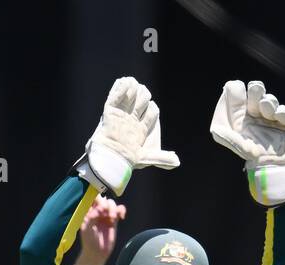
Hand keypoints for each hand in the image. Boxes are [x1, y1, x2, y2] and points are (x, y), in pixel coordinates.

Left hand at [81, 196, 125, 260]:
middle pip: (104, 199)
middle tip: (106, 213)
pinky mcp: (114, 220)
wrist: (97, 253)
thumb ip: (91, 217)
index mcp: (89, 212)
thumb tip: (100, 208)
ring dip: (113, 209)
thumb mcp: (86, 229)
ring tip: (112, 219)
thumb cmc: (89, 241)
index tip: (100, 208)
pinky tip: (122, 217)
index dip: (98, 199)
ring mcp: (106, 215)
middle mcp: (97, 212)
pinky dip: (122, 210)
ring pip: (112, 203)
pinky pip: (120, 210)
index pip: (93, 199)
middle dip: (106, 204)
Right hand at [83, 77, 179, 196]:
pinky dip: (119, 89)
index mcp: (140, 130)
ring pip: (128, 97)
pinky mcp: (109, 113)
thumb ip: (161, 159)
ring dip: (133, 88)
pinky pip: (114, 98)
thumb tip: (177, 161)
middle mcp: (130, 121)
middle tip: (143, 93)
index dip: (153, 108)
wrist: (107, 160)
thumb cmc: (125, 161)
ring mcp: (119, 116)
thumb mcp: (145, 159)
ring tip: (134, 83)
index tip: (152, 107)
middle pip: (140, 102)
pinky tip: (125, 82)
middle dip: (144, 95)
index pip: (151, 113)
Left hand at [210, 79, 284, 204]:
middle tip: (255, 91)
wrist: (278, 165)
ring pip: (269, 99)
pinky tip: (279, 120)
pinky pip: (284, 111)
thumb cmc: (254, 157)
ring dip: (268, 103)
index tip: (235, 86)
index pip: (237, 97)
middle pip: (255, 92)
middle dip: (255, 89)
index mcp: (242, 117)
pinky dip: (282, 114)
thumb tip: (215, 129)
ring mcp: (272, 116)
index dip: (236, 90)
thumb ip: (227, 137)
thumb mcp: (239, 146)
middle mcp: (256, 114)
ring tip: (267, 111)